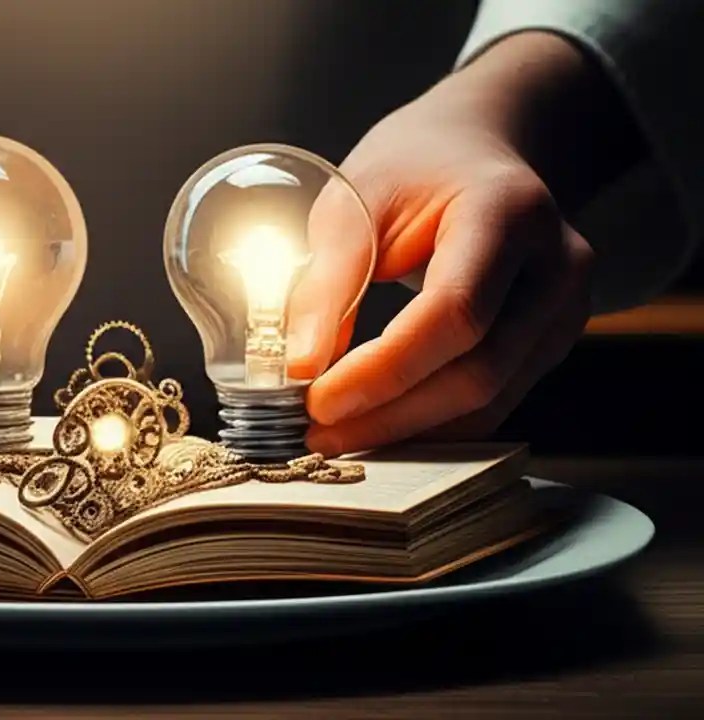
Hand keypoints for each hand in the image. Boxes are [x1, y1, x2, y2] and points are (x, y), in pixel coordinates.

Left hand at [300, 32, 643, 455]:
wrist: (476, 151)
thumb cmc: (414, 167)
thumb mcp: (356, 198)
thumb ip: (330, 278)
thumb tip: (298, 366)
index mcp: (510, 211)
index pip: (455, 313)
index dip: (385, 369)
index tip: (317, 399)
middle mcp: (557, 266)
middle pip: (480, 371)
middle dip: (391, 415)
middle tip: (316, 432)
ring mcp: (564, 310)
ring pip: (491, 400)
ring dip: (408, 430)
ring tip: (336, 437)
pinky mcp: (548, 343)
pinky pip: (493, 401)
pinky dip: (431, 422)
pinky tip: (376, 426)